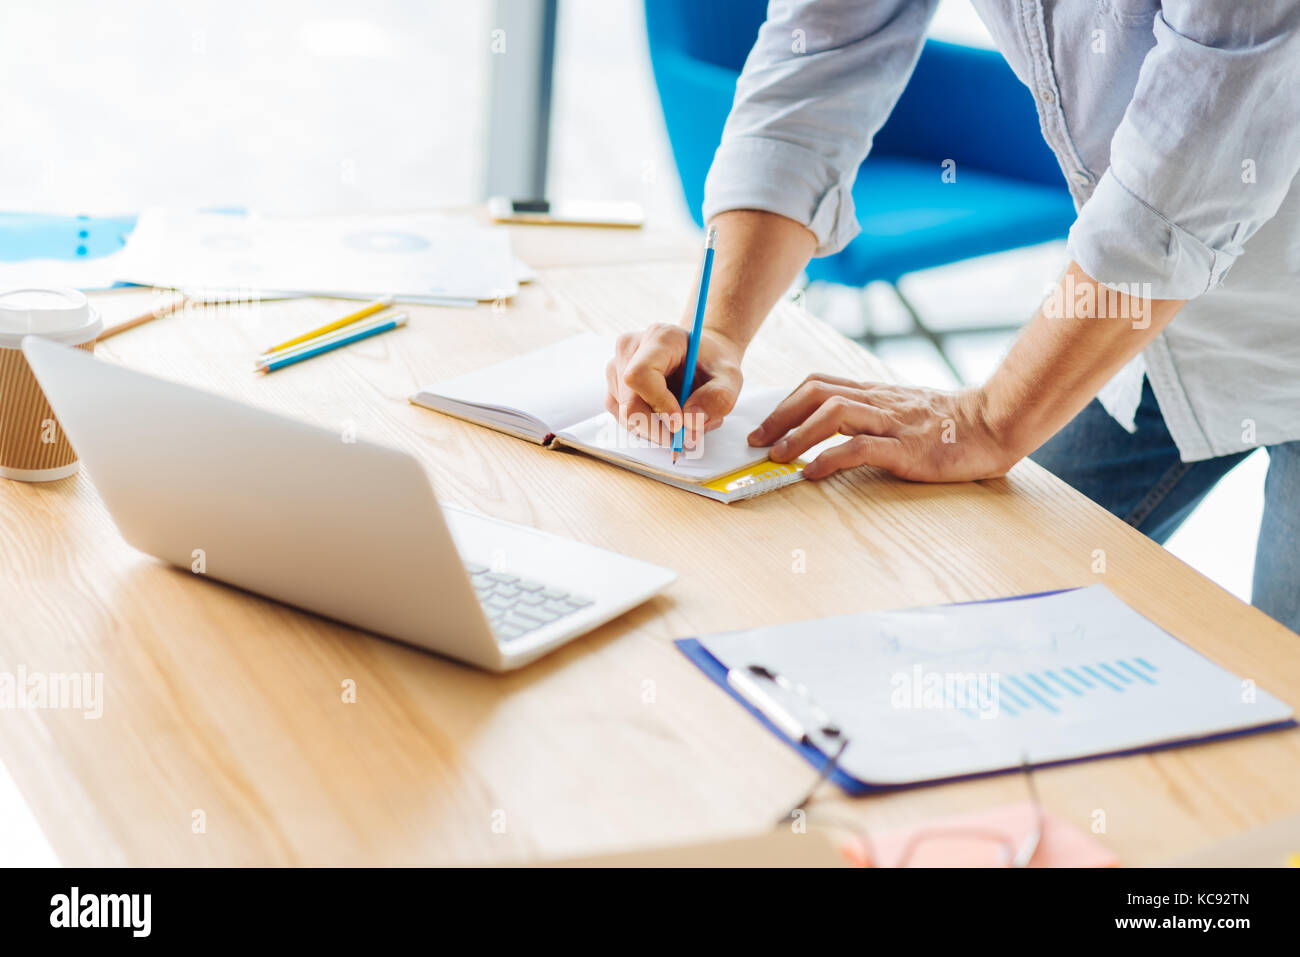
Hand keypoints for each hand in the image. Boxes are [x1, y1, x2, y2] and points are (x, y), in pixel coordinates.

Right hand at [605, 324, 743, 446]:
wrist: (700, 359)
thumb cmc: (712, 365)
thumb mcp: (730, 378)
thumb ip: (718, 398)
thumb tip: (690, 423)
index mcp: (659, 338)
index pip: (640, 375)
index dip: (658, 404)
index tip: (680, 423)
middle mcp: (630, 349)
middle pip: (629, 402)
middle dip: (657, 428)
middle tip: (684, 437)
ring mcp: (616, 369)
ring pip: (624, 416)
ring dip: (655, 430)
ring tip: (684, 420)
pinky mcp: (614, 389)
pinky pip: (623, 420)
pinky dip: (647, 429)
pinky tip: (668, 419)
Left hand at [748, 374, 1013, 481]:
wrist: (996, 424)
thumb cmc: (950, 425)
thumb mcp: (903, 410)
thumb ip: (871, 413)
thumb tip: (831, 428)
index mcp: (875, 392)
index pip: (819, 384)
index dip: (785, 402)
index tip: (764, 425)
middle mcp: (879, 401)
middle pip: (817, 393)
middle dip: (780, 416)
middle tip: (757, 442)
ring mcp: (893, 422)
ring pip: (834, 413)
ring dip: (798, 436)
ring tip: (777, 458)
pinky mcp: (908, 447)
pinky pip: (862, 447)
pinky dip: (831, 458)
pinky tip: (813, 473)